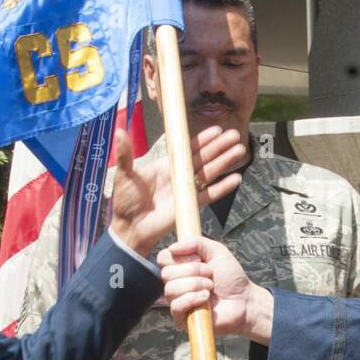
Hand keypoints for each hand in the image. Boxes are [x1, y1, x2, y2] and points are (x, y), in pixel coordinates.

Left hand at [109, 126, 245, 257]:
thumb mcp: (124, 174)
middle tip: (235, 136)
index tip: (217, 130)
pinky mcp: (190, 205)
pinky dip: (222, 187)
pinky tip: (235, 179)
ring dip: (225, 162)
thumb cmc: (126, 202)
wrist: (130, 228)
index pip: (188, 149)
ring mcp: (186, 191)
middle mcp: (179, 176)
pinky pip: (210, 195)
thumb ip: (125, 154)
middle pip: (204, 158)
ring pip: (210, 173)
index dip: (203, 140)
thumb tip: (119, 131)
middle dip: (219, 147)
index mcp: (166, 166)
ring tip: (240, 151)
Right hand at [158, 237, 273, 342]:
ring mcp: (178, 302)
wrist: (244, 300)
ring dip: (194, 284)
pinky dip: (191, 299)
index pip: (163, 258)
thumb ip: (196, 242)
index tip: (199, 259)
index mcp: (180, 268)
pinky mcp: (182, 319)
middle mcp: (176, 284)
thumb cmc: (231, 277)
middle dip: (192, 270)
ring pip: (170, 289)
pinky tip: (205, 298)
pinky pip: (176, 306)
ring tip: (210, 287)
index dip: (179, 256)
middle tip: (210, 275)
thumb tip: (172, 248)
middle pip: (166, 273)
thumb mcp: (216, 251)